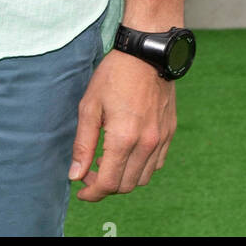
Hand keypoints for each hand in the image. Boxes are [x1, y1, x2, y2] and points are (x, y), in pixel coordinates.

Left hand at [68, 49, 176, 199]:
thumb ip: (83, 144)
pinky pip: (156, 164)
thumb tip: (75, 175)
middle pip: (125, 185)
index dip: (92, 193)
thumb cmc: (115, 75)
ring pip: (142, 178)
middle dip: (105, 186)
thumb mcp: (90, 105)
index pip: (109, 184)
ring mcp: (161, 139)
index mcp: (123, 138)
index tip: (81, 189)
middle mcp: (146, 143)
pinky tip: (127, 152)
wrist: (147, 53)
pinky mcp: (169, 132)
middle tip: (90, 171)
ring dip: (123, 178)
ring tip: (107, 161)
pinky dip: (140, 167)